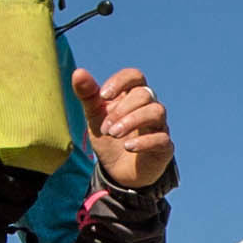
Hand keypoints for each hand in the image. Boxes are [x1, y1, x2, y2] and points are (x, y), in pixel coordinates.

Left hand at [76, 65, 173, 190]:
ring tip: (114, 134)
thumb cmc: (108, 137)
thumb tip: (78, 72)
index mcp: (132, 95)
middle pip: (144, 94)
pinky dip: (144, 141)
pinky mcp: (164, 147)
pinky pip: (162, 138)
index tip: (103, 96)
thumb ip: (87, 94)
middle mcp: (149, 107)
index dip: (121, 82)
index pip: (135, 76)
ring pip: (156, 111)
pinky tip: (127, 146)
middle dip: (121, 110)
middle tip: (105, 129)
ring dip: (133, 121)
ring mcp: (159, 126)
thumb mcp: (94, 115)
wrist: (116, 170)